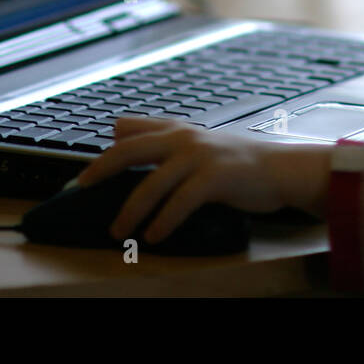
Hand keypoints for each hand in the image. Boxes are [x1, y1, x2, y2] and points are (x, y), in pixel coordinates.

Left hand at [74, 116, 333, 244]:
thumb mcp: (197, 142)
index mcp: (179, 130)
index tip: (84, 177)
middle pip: (131, 150)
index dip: (104, 153)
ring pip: (153, 183)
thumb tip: (116, 128)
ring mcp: (200, 156)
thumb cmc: (239, 159)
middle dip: (102, 170)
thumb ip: (160, 136)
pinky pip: (181, 201)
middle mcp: (185, 138)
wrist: (281, 168)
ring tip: (118, 231)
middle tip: (82, 190)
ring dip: (130, 210)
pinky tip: (154, 235)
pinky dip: (164, 220)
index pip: (131, 133)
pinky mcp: (216, 177)